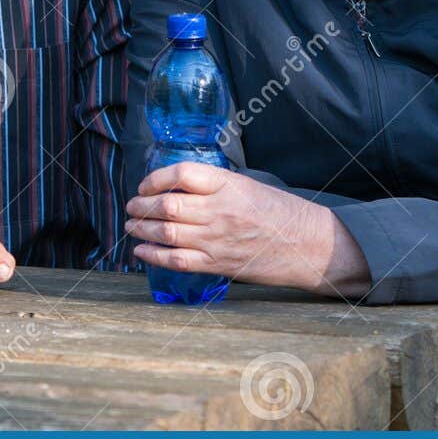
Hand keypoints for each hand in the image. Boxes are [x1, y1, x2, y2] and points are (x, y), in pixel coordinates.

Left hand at [124, 163, 370, 295]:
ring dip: (141, 229)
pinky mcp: (218, 264)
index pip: (180, 174)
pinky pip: (176, 260)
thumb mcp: (247, 185)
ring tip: (131, 225)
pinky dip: (153, 255)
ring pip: (166, 232)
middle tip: (132, 206)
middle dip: (141, 206)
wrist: (306, 244)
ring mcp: (217, 239)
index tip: (145, 185)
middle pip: (167, 205)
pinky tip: (141, 250)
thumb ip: (213, 186)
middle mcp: (219, 211)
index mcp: (228, 184)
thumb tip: (176, 188)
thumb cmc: (278, 211)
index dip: (155, 178)